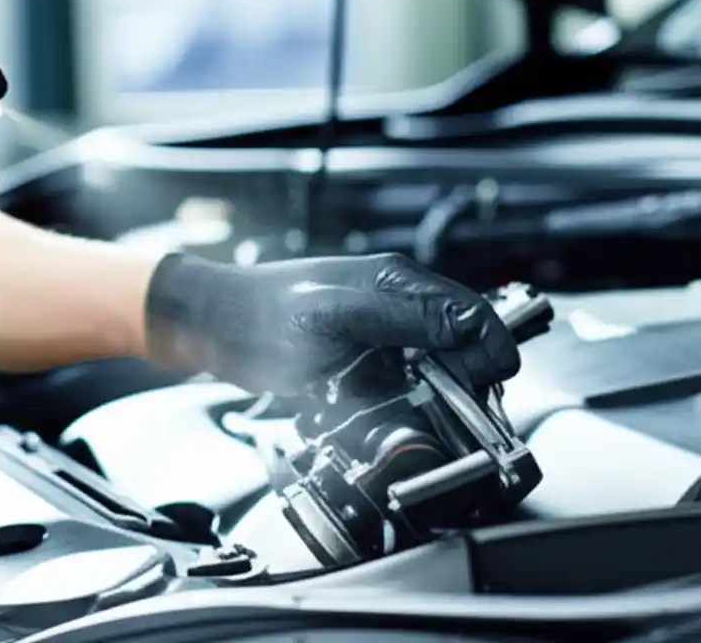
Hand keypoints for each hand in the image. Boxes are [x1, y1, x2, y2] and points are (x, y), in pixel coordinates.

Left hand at [144, 253, 519, 395]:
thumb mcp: (331, 315)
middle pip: (460, 350)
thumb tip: (468, 327)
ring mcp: (378, 335)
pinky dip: (393, 410)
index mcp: (397, 282)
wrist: (211, 326)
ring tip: (401, 417)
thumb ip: (399, 317)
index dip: (489, 354)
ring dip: (426, 403)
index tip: (484, 392)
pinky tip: (371, 416)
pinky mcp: (360, 363)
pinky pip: (396, 393)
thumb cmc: (257, 314)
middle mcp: (395, 305)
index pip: (473, 315)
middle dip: (461, 386)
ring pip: (431, 377)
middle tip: (448, 418)